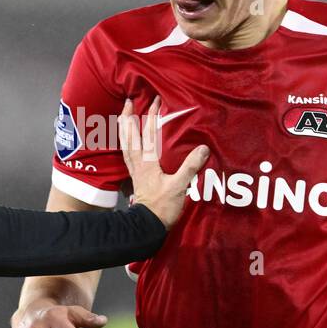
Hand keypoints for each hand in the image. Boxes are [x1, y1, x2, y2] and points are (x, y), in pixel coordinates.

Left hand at [119, 96, 208, 228]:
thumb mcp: (179, 186)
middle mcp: (138, 163)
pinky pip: (127, 154)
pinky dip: (125, 143)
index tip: (155, 102)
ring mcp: (134, 170)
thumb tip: (203, 148)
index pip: (148, 134)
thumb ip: (190, 167)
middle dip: (129, 117)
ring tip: (123, 115)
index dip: (151, 117)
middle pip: (130, 135)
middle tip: (128, 101)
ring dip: (124, 128)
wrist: (147, 226)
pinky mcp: (135, 176)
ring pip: (125, 144)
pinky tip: (126, 141)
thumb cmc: (162, 207)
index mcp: (148, 162)